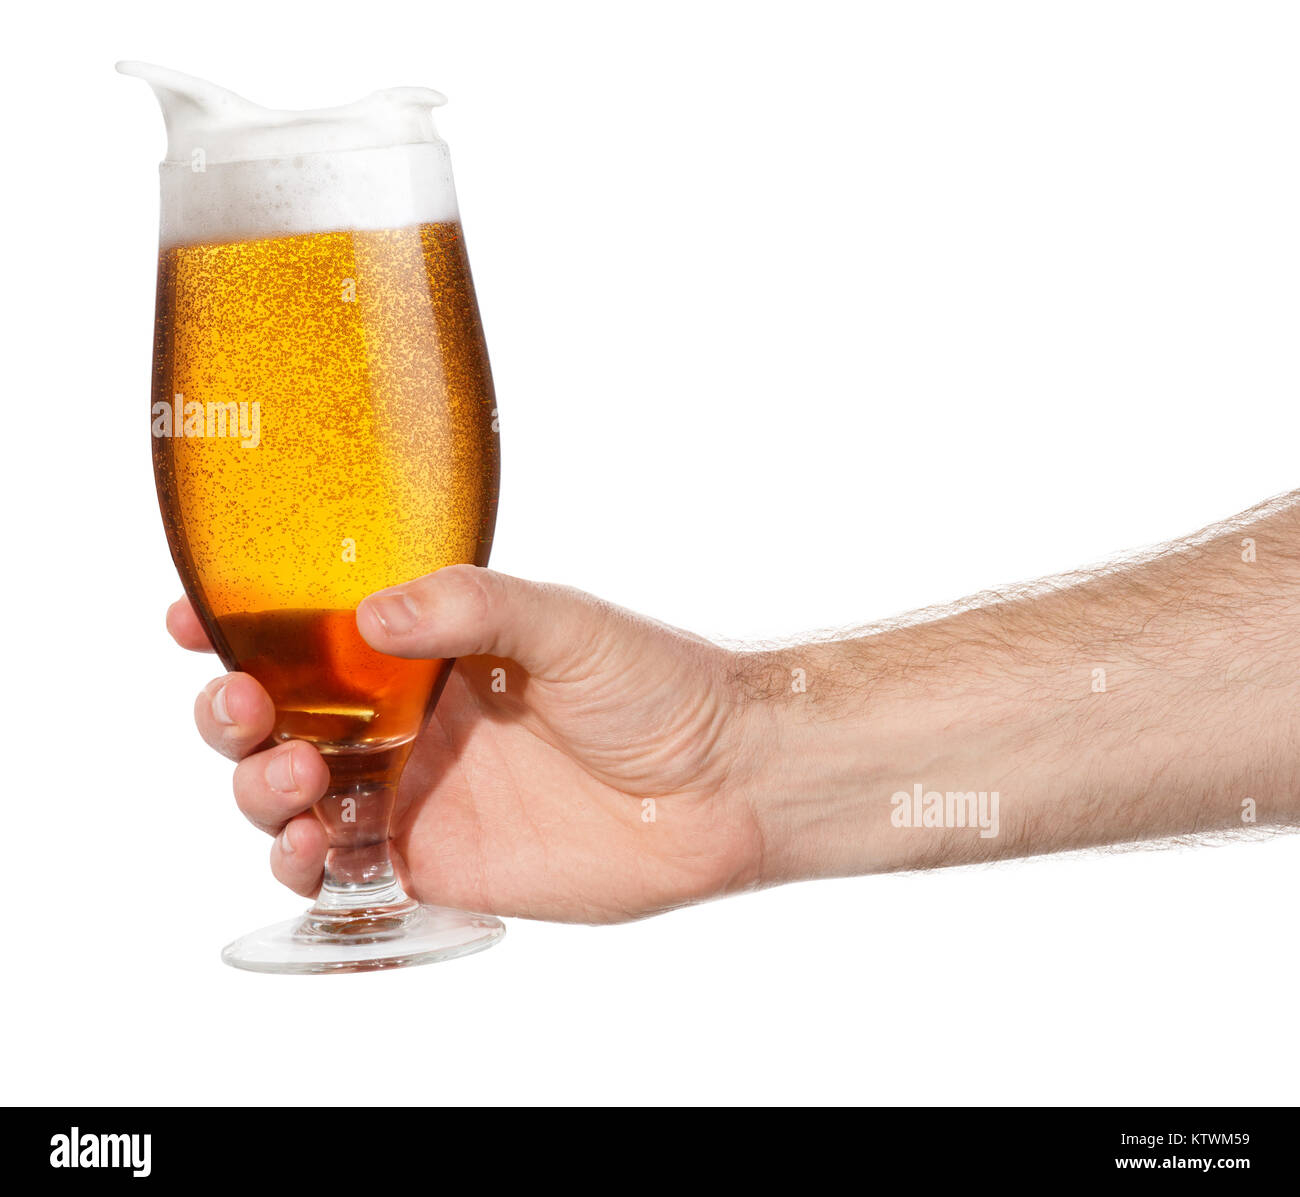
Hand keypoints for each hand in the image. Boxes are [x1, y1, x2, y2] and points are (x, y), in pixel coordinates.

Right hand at [171, 566, 767, 922]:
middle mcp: (414, 718)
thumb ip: (468, 606)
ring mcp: (421, 792)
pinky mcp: (440, 863)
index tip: (190, 617)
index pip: (314, 633)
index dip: (242, 627)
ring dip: (258, 788)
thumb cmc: (659, 687)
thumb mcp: (563, 622)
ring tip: (296, 775)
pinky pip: (342, 872)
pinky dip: (302, 865)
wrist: (725, 783)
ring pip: (293, 797)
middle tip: (241, 707)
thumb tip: (366, 610)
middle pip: (282, 718)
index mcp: (433, 649)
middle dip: (234, 713)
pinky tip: (308, 849)